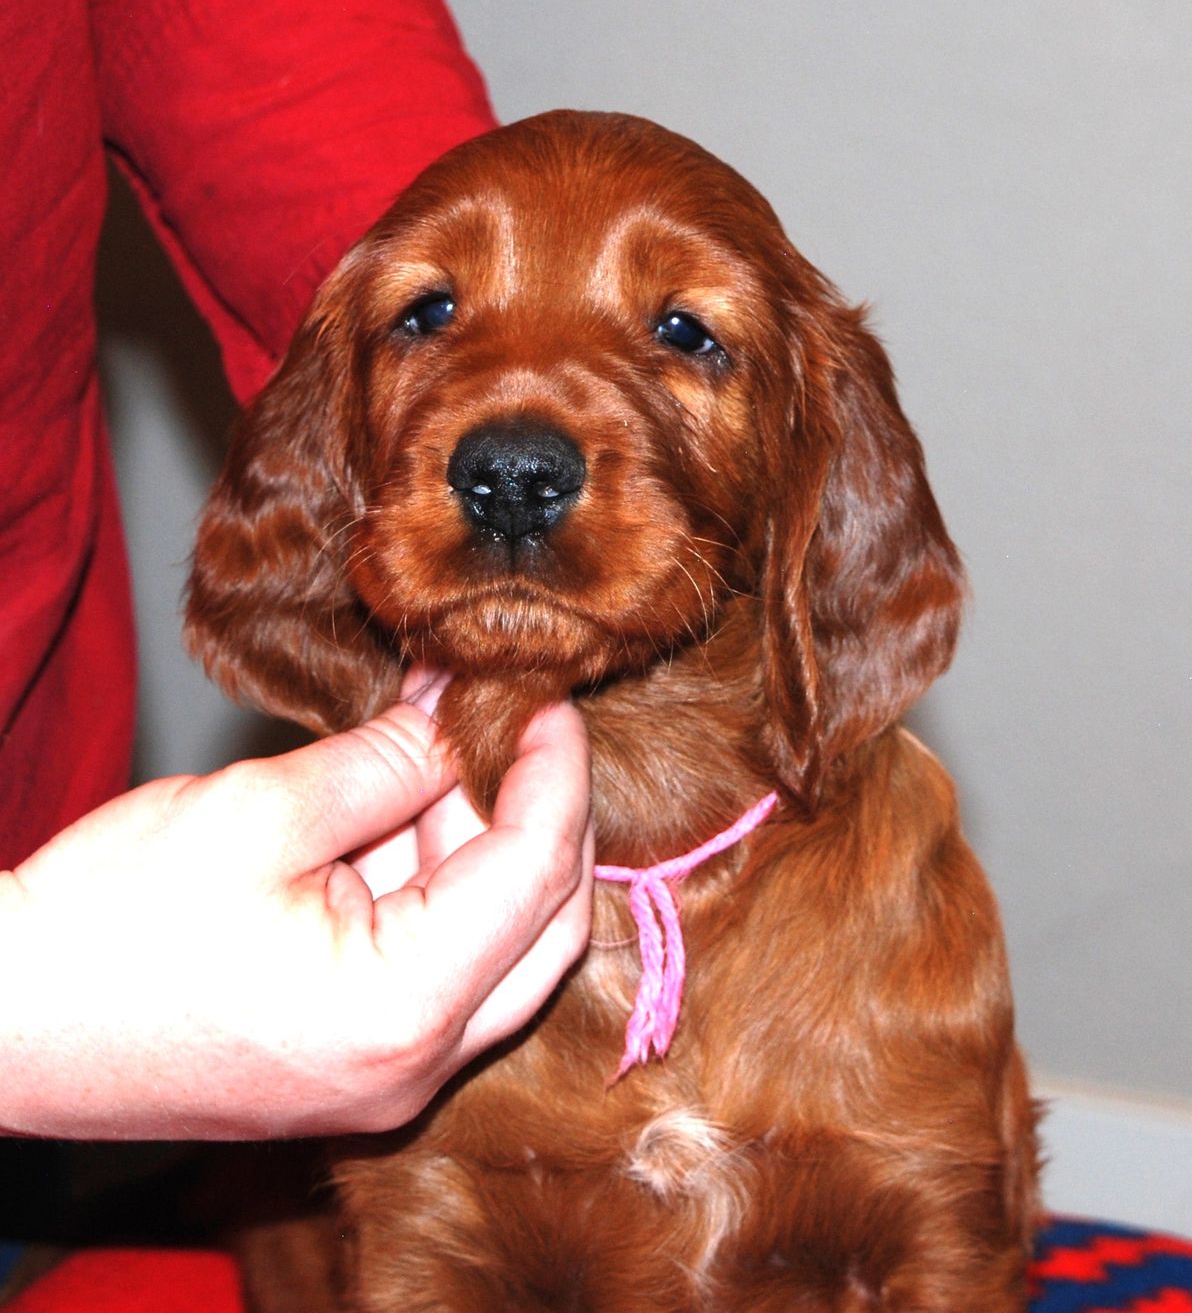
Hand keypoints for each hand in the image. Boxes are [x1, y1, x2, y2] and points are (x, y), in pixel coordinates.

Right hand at [0, 690, 592, 1139]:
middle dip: (537, 811)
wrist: (6, 1019)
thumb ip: (387, 758)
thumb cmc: (108, 924)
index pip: (536, 874)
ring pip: (495, 942)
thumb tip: (459, 707)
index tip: (548, 699)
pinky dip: (430, 879)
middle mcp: (415, 1066)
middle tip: (512, 719)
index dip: (554, 772)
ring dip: (476, 837)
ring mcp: (386, 1075)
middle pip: (544, 926)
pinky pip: (436, 964)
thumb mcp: (263, 810)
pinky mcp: (354, 1059)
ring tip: (436, 738)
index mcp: (403, 1012)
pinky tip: (400, 800)